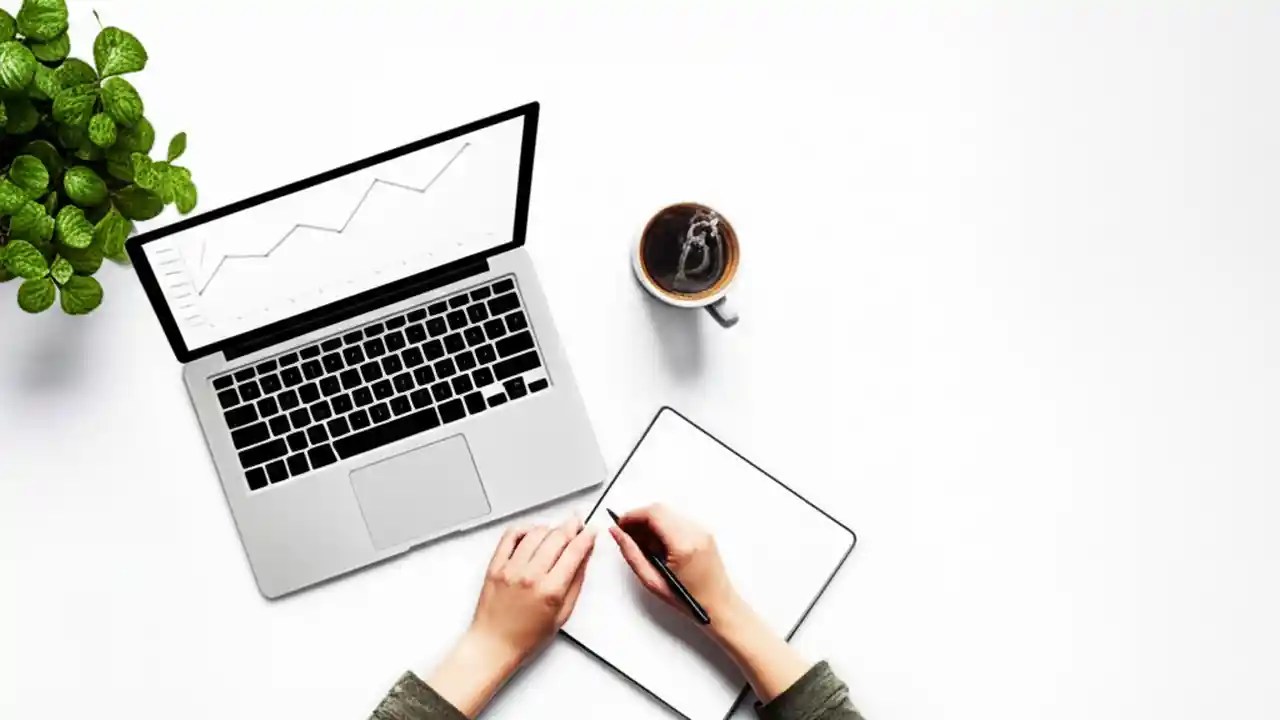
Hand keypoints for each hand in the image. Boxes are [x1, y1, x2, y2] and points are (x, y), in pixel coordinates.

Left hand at [470, 516, 596, 660]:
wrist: (493, 644)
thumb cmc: (526, 637)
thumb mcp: (562, 614)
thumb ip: (576, 582)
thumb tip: (584, 557)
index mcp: (550, 590)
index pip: (574, 551)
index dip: (586, 536)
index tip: (590, 532)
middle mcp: (530, 576)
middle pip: (557, 537)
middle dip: (571, 527)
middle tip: (576, 525)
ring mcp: (511, 569)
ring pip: (536, 533)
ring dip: (550, 528)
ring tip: (556, 532)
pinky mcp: (495, 566)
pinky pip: (511, 535)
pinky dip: (524, 528)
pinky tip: (532, 532)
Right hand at [608, 504, 740, 618]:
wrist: (719, 606)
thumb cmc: (691, 601)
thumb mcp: (653, 582)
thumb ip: (632, 554)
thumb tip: (618, 534)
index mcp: (684, 546)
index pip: (653, 514)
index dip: (632, 516)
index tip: (621, 524)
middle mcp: (696, 533)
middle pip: (660, 510)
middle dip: (640, 518)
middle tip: (627, 533)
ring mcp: (703, 531)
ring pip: (668, 513)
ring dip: (651, 523)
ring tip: (643, 544)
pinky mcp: (705, 533)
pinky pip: (678, 521)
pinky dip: (664, 527)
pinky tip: (658, 545)